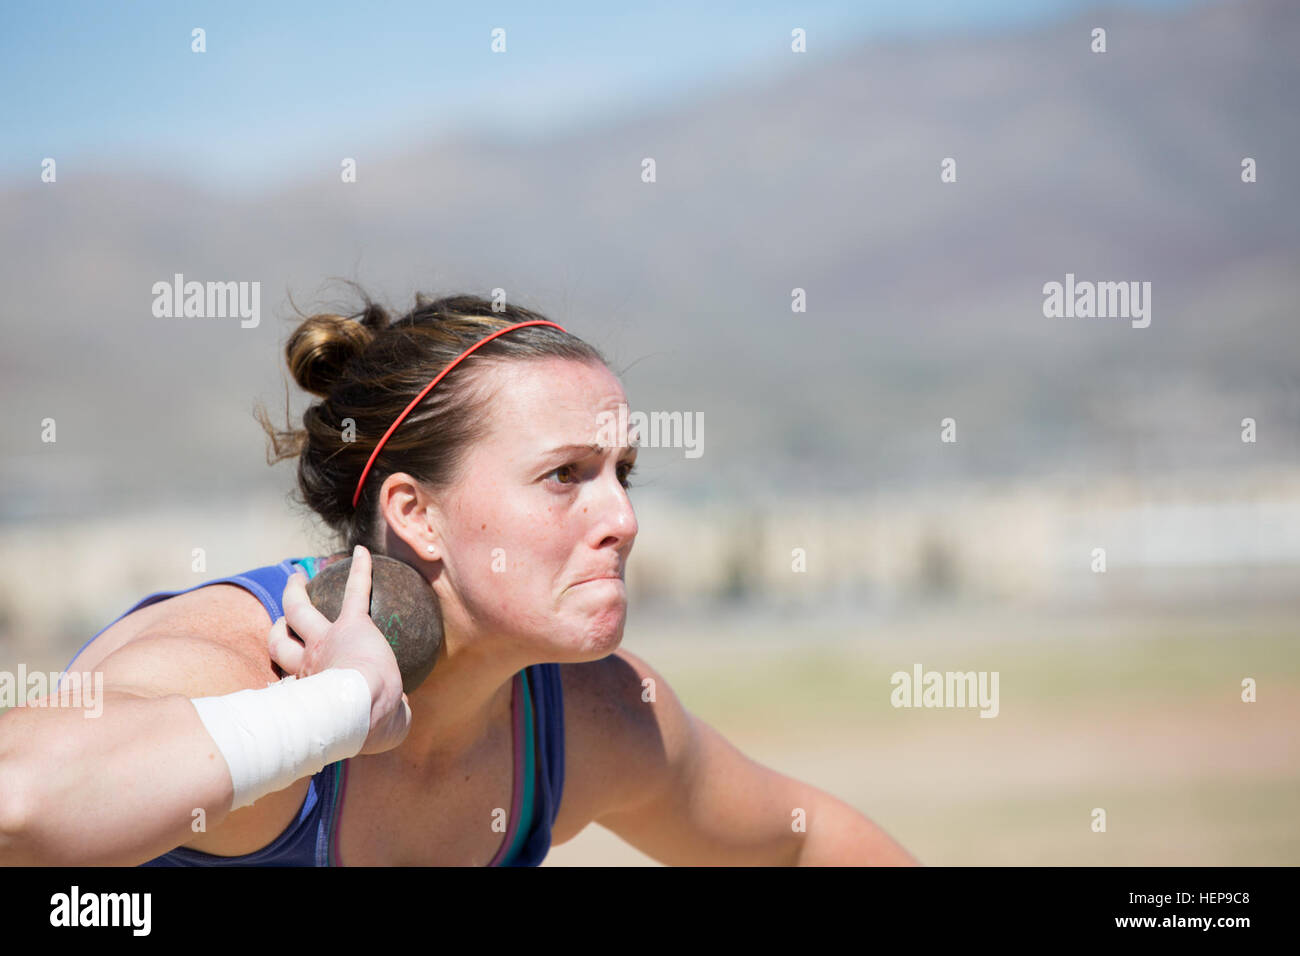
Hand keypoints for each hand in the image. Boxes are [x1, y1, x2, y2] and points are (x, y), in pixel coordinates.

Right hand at [268, 544, 411, 754]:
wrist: (362, 709)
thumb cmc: (368, 726)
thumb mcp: (377, 731)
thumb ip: (387, 718)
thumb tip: (401, 714)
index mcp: (308, 688)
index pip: (288, 672)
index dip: (285, 662)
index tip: (286, 654)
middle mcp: (307, 662)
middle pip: (280, 639)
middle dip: (279, 624)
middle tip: (283, 614)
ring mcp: (325, 640)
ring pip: (298, 610)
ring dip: (295, 591)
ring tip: (298, 575)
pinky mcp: (351, 625)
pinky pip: (355, 590)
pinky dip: (359, 569)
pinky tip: (363, 551)